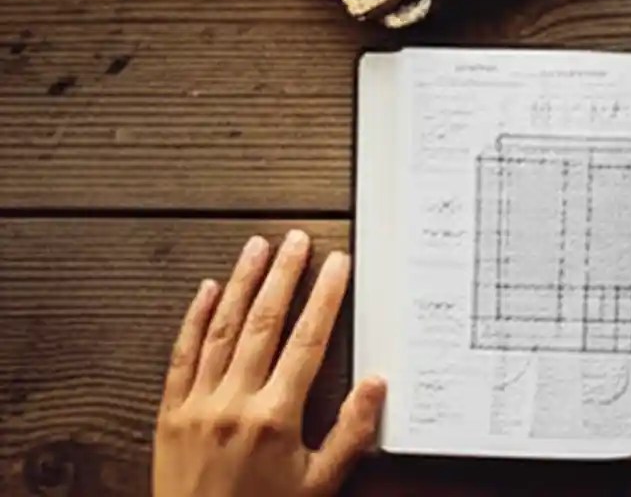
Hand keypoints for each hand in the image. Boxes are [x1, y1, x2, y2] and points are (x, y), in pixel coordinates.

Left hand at [153, 230, 385, 496]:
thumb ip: (352, 433)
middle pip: (263, 323)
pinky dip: (194, 319)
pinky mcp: (171, 414)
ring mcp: (198, 405)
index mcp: (275, 418)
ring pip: (223, 329)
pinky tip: (207, 290)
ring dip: (242, 283)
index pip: (307, 341)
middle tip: (297, 240)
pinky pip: (182, 356)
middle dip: (284, 275)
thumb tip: (377, 385)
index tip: (336, 266)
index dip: (324, 298)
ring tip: (256, 247)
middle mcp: (234, 403)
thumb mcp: (320, 484)